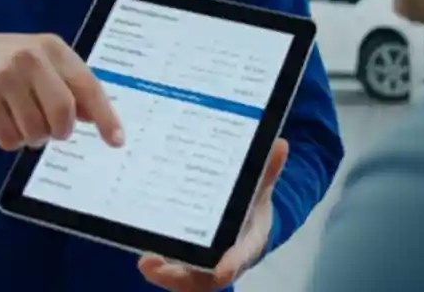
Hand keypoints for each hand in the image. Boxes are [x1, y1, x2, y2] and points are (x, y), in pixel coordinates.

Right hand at [0, 33, 124, 150]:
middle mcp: (30, 58)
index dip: (105, 116)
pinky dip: (10, 141)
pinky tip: (1, 122)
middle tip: (52, 130)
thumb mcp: (40, 62)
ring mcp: (5, 78)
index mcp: (52, 47)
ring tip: (20, 119)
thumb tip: (95, 117)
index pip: (88, 86)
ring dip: (32, 137)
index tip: (116, 141)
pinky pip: (10, 139)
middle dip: (60, 130)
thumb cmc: (5, 62)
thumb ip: (68, 85)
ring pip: (36, 132)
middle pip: (64, 113)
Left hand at [138, 139, 288, 291]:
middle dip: (182, 276)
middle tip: (156, 263)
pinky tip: (144, 256)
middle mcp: (225, 260)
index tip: (221, 270)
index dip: (232, 264)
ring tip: (146, 262)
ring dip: (166, 275)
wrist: (244, 224)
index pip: (241, 256)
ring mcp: (205, 265)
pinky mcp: (188, 264)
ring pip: (187, 280)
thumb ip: (266, 171)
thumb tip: (280, 145)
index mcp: (248, 244)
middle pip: (206, 278)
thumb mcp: (259, 189)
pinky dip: (160, 270)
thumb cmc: (251, 208)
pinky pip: (174, 273)